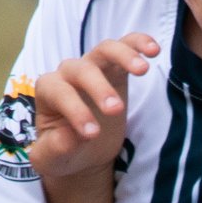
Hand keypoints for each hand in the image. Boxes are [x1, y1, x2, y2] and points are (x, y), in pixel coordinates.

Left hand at [27, 34, 159, 181]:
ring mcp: (92, 67)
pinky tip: (154, 50)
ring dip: (123, 56)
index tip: (93, 134)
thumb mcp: (52, 159)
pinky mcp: (115, 69)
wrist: (80, 150)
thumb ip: (55, 149)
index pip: (60, 93)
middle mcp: (67, 74)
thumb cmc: (62, 151)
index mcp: (48, 92)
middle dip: (100, 88)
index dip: (76, 110)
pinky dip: (138, 43)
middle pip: (83, 69)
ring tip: (143, 69)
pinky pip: (126, 46)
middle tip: (116, 110)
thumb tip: (71, 137)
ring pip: (105, 49)